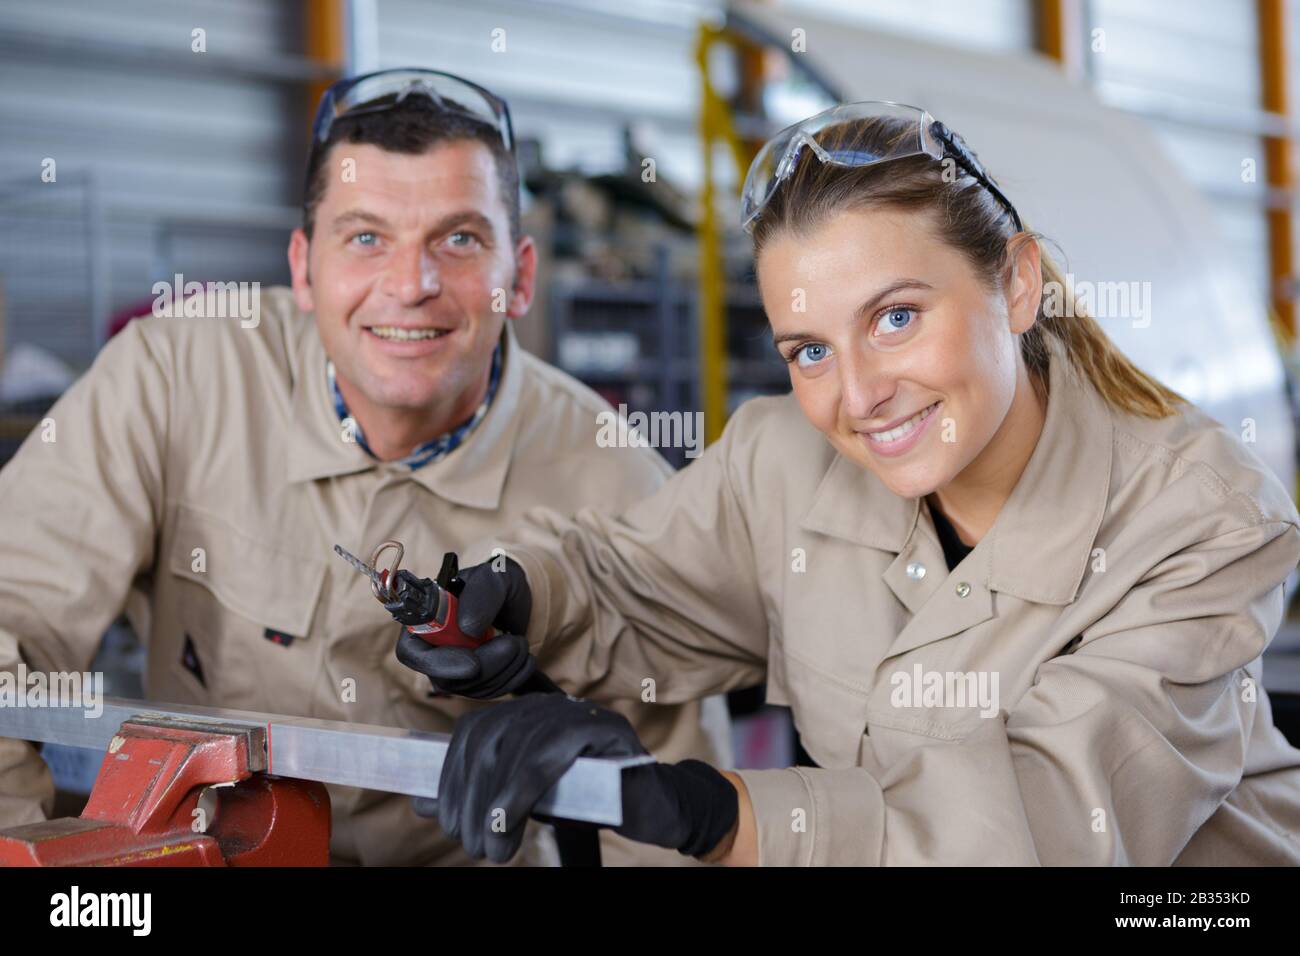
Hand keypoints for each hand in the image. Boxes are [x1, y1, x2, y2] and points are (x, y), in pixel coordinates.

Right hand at [394, 555, 533, 698]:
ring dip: (506, 669)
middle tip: (514, 643)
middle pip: (446, 679)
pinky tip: (524, 657)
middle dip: (487, 666)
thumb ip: (480, 596)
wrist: (516, 597)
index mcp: (424, 620)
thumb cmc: (496, 582)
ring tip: (520, 642)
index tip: (474, 664)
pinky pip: (491, 693)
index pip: (412, 653)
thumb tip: (468, 628)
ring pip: (472, 689)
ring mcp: (454, 668)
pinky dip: (514, 677)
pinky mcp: (476, 681)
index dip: (438, 665)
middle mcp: (434, 648)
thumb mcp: (492, 577)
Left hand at [420, 694, 738, 862]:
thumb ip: (477, 794)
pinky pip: (548, 754)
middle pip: (489, 738)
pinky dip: (519, 791)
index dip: (451, 774)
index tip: (447, 820)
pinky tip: (505, 823)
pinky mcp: (602, 727)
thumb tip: (421, 800)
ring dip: (492, 803)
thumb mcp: (521, 799)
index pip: (473, 732)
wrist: (652, 808)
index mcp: (524, 715)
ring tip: (491, 847)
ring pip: (514, 747)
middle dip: (468, 795)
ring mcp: (576, 711)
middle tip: (471, 844)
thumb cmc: (587, 801)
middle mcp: (546, 705)